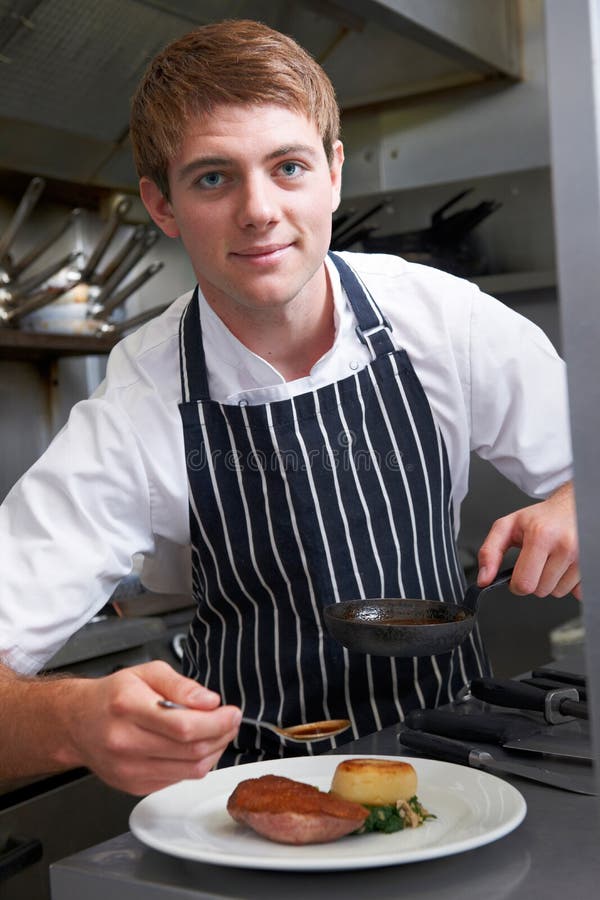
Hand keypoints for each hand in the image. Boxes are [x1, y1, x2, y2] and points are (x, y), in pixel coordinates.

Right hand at [60, 661, 241, 794]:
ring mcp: (129, 769)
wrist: (78, 723)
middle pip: (190, 750)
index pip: (183, 726)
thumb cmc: (114, 695)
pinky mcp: (134, 786)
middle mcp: (125, 742)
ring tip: (217, 732)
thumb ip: (182, 685)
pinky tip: (195, 746)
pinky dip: (196, 763)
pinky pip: (179, 779)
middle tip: (231, 720)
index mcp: (128, 707)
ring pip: (189, 770)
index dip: (216, 722)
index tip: (232, 713)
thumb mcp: (147, 672)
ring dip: (214, 751)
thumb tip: (210, 701)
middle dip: (221, 735)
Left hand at [476, 480, 580, 598]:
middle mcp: (565, 545)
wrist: (572, 506)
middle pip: (540, 590)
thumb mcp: (508, 526)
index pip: (524, 584)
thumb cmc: (541, 517)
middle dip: (534, 580)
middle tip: (537, 560)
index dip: (516, 583)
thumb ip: (489, 552)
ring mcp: (583, 556)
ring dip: (551, 581)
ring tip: (551, 559)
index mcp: (541, 536)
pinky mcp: (593, 564)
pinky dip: (569, 583)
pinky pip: (577, 591)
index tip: (519, 571)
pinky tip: (565, 564)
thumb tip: (484, 579)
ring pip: (558, 593)